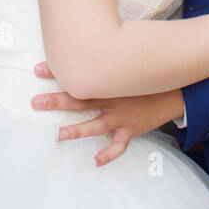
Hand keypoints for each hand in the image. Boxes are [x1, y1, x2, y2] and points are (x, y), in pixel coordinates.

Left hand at [30, 62, 182, 166]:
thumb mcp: (126, 64)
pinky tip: (95, 161)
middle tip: (36, 102)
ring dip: (77, 130)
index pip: (79, 76)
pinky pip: (118, 145)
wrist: (173, 89)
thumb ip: (107, 61)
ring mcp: (120, 116)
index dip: (57, 72)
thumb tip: (86, 48)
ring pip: (96, 124)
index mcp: (107, 81)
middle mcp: (111, 98)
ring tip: (59, 135)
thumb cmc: (145, 77)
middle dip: (56, 100)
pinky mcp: (130, 130)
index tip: (37, 69)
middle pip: (80, 100)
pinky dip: (108, 154)